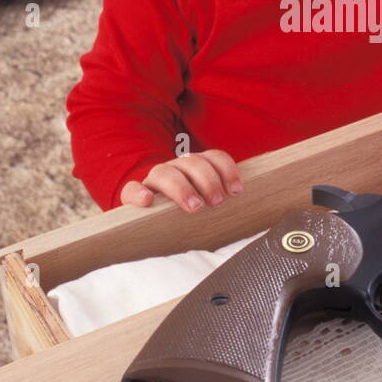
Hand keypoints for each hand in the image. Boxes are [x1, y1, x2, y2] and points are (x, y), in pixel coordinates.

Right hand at [120, 149, 243, 211]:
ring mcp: (154, 181)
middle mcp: (176, 169)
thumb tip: (250, 206)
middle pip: (192, 162)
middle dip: (208, 180)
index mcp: (196, 168)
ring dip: (182, 188)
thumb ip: (226, 201)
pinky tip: (147, 202)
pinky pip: (131, 188)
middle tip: (217, 202)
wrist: (153, 225)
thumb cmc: (190, 216)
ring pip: (164, 172)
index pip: (213, 157)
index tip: (237, 191)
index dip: (227, 169)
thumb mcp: (211, 206)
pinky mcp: (133, 196)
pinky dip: (138, 192)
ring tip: (194, 206)